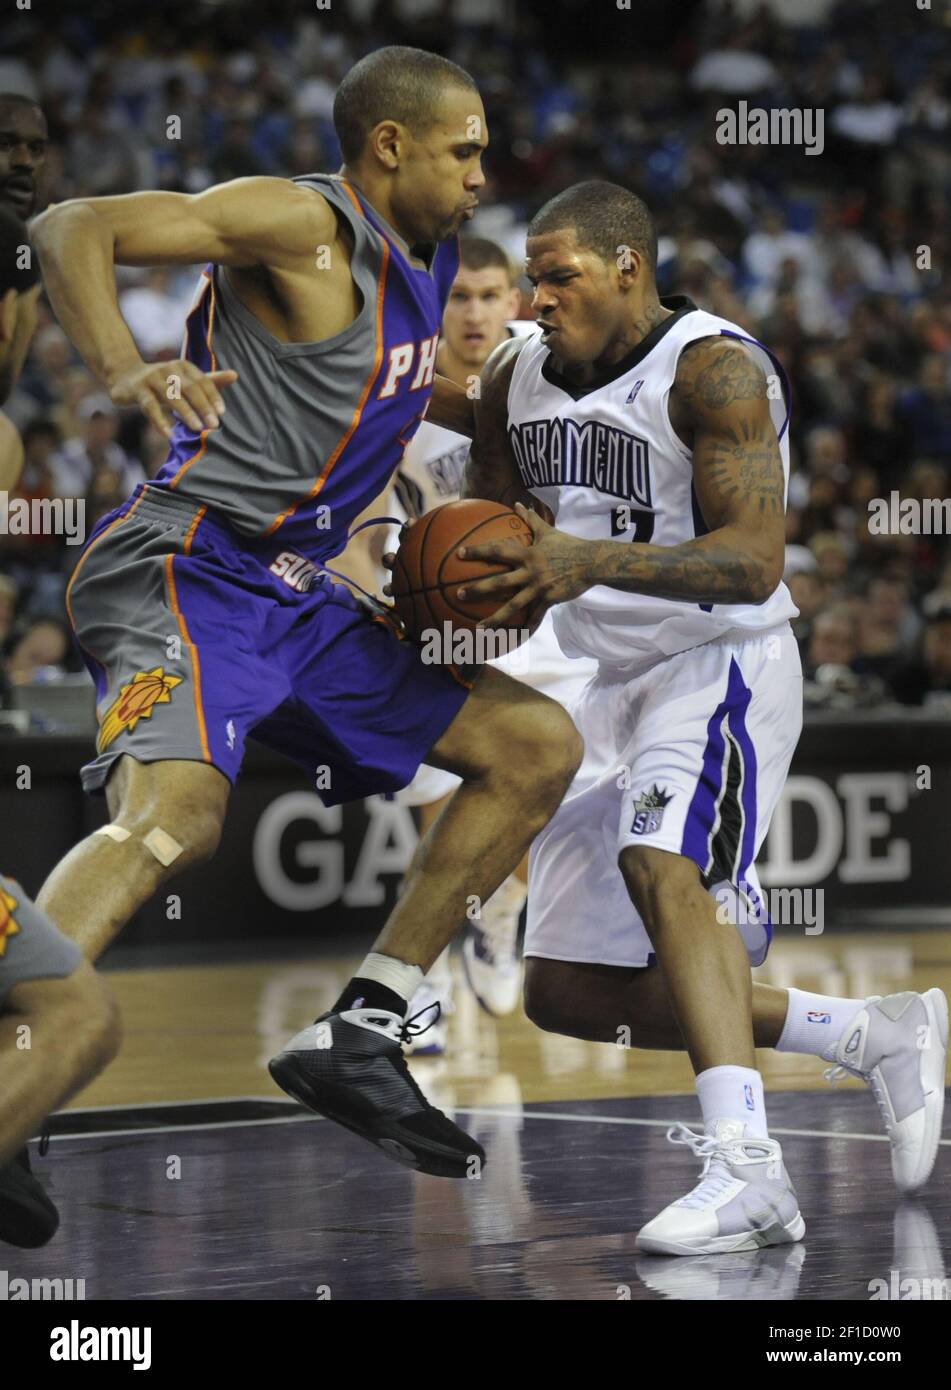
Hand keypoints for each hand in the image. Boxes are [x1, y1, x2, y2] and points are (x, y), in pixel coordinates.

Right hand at [108, 357, 238, 438]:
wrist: (126, 377)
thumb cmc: (163, 382)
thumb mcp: (186, 380)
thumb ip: (209, 381)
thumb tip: (235, 375)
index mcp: (183, 366)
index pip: (202, 381)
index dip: (212, 396)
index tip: (222, 412)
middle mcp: (169, 369)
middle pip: (189, 387)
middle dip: (203, 406)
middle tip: (214, 424)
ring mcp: (152, 378)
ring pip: (171, 396)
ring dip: (185, 412)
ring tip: (197, 428)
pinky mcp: (137, 390)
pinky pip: (150, 406)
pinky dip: (160, 421)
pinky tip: (169, 434)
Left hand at [457, 502, 593, 626]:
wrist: (592, 562)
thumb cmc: (568, 544)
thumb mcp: (548, 531)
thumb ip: (531, 519)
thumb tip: (518, 504)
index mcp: (527, 553)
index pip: (498, 550)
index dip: (478, 551)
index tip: (459, 554)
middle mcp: (530, 571)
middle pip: (499, 582)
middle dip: (478, 589)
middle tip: (458, 594)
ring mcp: (539, 587)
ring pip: (513, 605)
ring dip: (495, 618)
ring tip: (479, 627)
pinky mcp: (549, 599)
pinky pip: (535, 616)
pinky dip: (526, 627)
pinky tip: (515, 637)